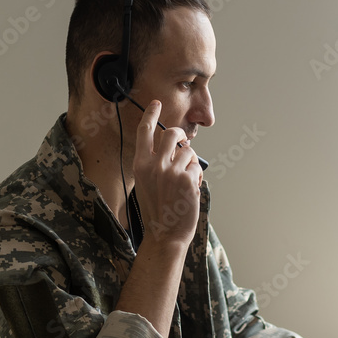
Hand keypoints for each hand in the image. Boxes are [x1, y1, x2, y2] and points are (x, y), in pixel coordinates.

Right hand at [132, 100, 202, 245]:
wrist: (165, 233)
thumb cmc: (157, 211)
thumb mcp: (146, 184)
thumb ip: (155, 164)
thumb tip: (173, 149)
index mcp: (140, 165)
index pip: (144, 132)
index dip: (151, 115)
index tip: (156, 103)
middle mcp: (154, 165)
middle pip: (171, 134)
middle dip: (180, 135)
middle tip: (183, 142)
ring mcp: (171, 171)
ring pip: (187, 151)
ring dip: (190, 162)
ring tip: (186, 180)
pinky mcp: (186, 178)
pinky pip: (196, 167)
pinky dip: (196, 176)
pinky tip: (190, 190)